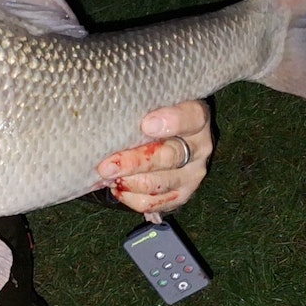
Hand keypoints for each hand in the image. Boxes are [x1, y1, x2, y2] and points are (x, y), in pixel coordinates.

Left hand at [96, 100, 211, 218]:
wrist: (164, 138)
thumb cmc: (152, 114)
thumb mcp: (151, 102)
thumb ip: (139, 104)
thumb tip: (109, 108)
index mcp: (196, 117)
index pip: (191, 118)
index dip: (171, 122)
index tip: (146, 125)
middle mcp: (199, 147)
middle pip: (169, 157)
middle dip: (134, 162)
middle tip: (106, 166)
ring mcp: (192, 174)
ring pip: (159, 183)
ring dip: (128, 182)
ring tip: (107, 176)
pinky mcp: (181, 195)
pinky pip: (153, 203)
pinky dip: (130, 197)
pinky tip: (116, 187)